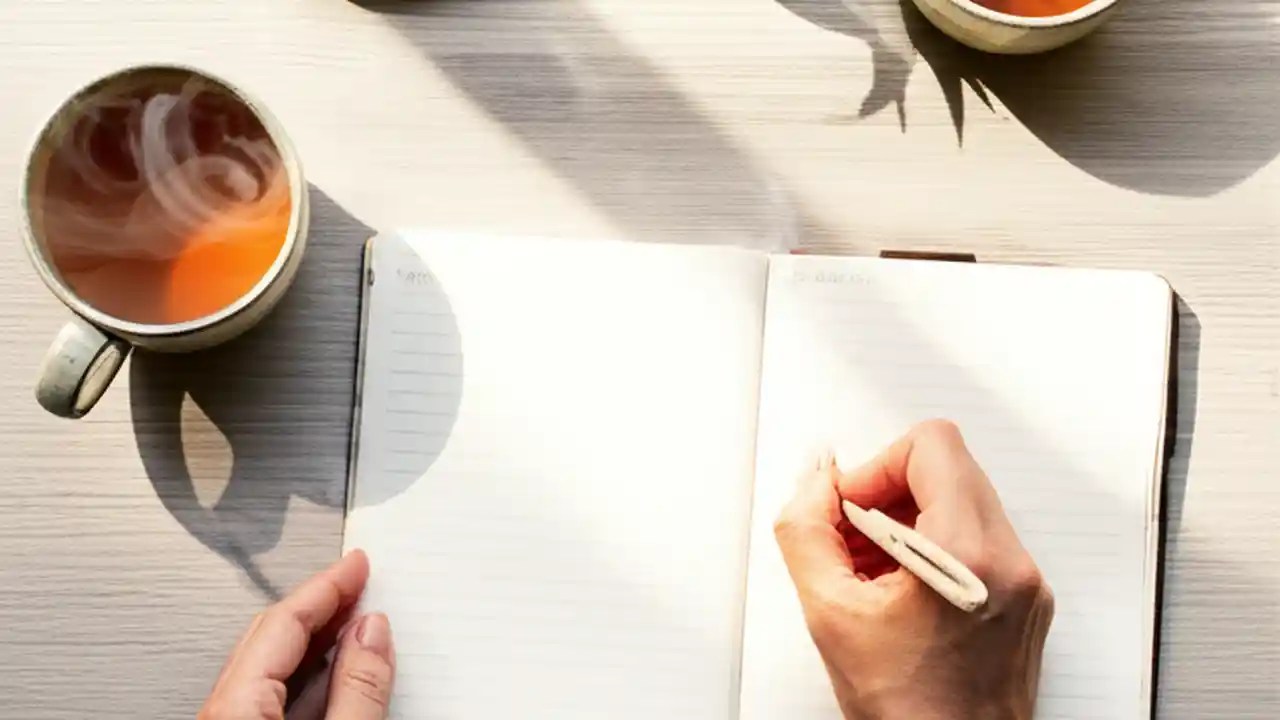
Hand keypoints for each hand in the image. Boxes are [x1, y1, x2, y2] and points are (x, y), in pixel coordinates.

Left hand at [199, 550, 395, 719]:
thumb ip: (357, 689)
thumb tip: (372, 633)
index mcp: (235, 707)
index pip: (283, 622)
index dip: (327, 586)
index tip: (356, 564)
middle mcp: (221, 714)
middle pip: (271, 638)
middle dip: (320, 605)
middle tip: (357, 582)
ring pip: (271, 669)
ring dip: (317, 642)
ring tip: (356, 622)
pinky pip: (272, 697)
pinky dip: (309, 677)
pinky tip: (337, 676)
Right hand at [774, 420, 1053, 719]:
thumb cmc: (906, 711)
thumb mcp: (830, 614)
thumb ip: (807, 531)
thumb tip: (814, 486)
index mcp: (968, 556)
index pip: (933, 445)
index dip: (877, 465)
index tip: (851, 506)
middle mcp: (1011, 562)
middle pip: (950, 469)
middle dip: (889, 493)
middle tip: (854, 538)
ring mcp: (1027, 582)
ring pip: (965, 503)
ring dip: (909, 521)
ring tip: (873, 573)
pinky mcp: (1028, 600)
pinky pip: (980, 541)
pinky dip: (934, 548)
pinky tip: (900, 592)